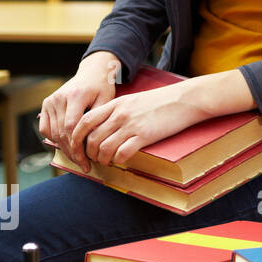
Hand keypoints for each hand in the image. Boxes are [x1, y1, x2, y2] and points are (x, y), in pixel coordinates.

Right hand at [39, 51, 121, 172]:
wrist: (92, 72)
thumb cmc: (103, 87)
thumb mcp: (107, 100)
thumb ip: (99, 120)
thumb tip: (96, 145)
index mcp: (76, 96)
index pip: (72, 127)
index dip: (78, 147)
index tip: (88, 161)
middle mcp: (59, 98)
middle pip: (61, 132)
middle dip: (72, 152)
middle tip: (83, 165)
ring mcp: (50, 101)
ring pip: (53, 133)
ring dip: (64, 148)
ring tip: (77, 159)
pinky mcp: (45, 104)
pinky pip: (45, 128)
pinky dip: (54, 139)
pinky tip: (66, 146)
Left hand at [70, 80, 209, 168]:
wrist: (185, 99)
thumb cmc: (161, 101)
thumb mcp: (133, 100)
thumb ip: (116, 111)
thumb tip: (102, 127)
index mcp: (115, 105)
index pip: (84, 122)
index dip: (76, 138)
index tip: (78, 147)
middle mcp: (120, 114)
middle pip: (91, 138)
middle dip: (88, 153)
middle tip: (93, 159)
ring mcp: (132, 125)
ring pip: (104, 148)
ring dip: (102, 159)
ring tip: (106, 162)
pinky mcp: (145, 135)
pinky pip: (122, 153)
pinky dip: (117, 160)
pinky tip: (121, 160)